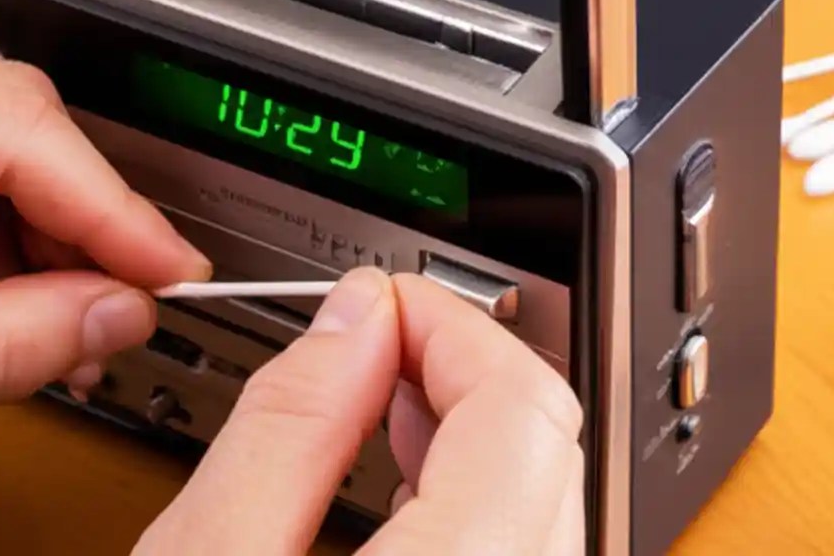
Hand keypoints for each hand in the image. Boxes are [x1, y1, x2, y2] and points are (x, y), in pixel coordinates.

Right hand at [134, 268, 584, 554]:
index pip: (520, 399)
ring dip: (469, 421)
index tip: (375, 302)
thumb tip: (349, 317)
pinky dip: (475, 486)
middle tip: (368, 340)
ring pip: (546, 486)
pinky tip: (405, 474)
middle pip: (547, 434)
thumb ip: (286, 424)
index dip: (445, 319)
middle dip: (458, 361)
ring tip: (378, 397)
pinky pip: (527, 540)